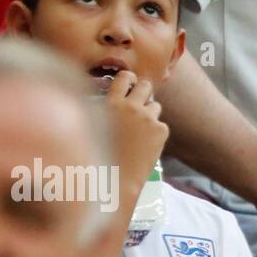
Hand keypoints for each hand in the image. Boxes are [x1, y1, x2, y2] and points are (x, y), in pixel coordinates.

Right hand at [104, 71, 168, 206]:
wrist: (116, 178)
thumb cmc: (99, 155)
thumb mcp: (94, 125)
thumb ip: (104, 109)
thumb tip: (113, 98)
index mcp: (111, 103)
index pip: (124, 77)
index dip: (129, 79)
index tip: (130, 83)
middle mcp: (131, 106)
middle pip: (146, 85)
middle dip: (144, 91)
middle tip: (141, 101)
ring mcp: (148, 118)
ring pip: (156, 106)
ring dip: (150, 113)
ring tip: (140, 130)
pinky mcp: (161, 131)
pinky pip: (161, 125)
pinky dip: (156, 132)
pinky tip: (145, 145)